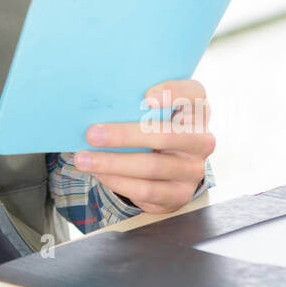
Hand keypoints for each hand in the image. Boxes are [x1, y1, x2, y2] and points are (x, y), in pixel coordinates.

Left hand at [74, 79, 214, 213]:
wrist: (170, 170)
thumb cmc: (154, 129)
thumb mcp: (153, 113)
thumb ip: (137, 103)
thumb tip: (96, 99)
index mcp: (196, 110)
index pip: (194, 94)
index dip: (173, 92)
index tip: (146, 97)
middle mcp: (202, 140)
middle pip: (165, 135)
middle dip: (123, 135)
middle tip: (91, 134)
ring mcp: (193, 170)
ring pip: (151, 166)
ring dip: (112, 163)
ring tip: (83, 159)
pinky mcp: (179, 194)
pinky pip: (146, 190)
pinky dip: (118, 181)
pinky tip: (99, 173)